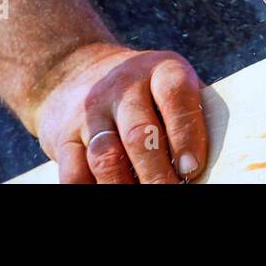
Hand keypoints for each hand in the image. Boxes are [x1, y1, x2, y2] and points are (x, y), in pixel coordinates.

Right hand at [35, 44, 207, 183]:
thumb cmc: (145, 91)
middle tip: (171, 191)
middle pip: (139, 134)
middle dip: (157, 173)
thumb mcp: (170, 86)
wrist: (77, 72)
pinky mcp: (64, 136)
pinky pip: (74, 172)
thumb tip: (201, 166)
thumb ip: (191, 115)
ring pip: (105, 156)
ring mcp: (91, 110)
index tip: (192, 168)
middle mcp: (123, 85)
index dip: (186, 133)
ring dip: (125, 185)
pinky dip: (93, 188)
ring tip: (142, 197)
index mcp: (160, 69)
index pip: (175, 94)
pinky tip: (109, 191)